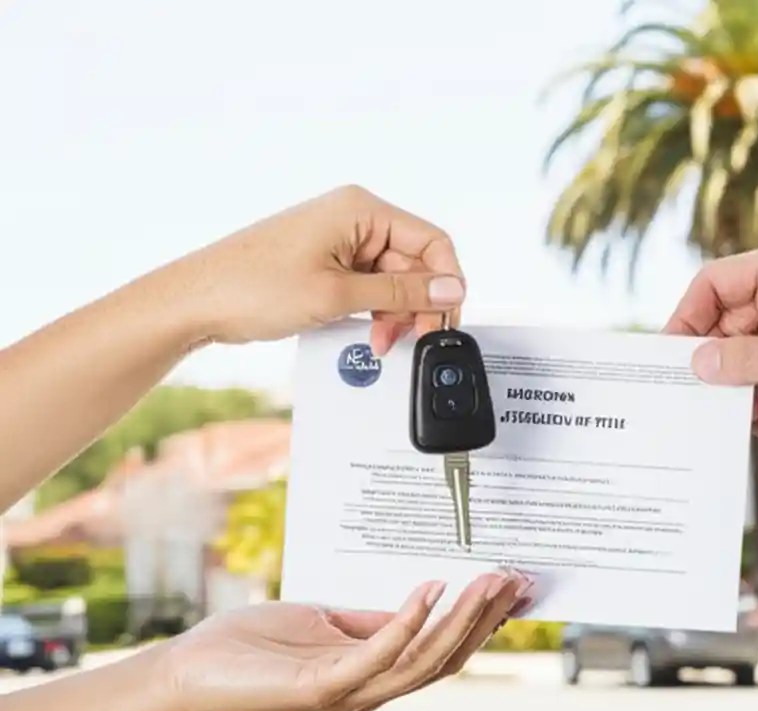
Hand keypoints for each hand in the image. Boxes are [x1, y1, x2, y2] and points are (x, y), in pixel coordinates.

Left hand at [158, 572, 531, 710]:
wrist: (184, 671)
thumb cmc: (245, 646)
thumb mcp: (323, 623)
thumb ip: (371, 622)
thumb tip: (420, 603)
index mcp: (370, 676)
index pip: (440, 652)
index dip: (480, 622)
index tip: (510, 587)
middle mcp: (365, 692)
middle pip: (444, 659)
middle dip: (484, 618)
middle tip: (514, 579)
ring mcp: (346, 695)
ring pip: (423, 661)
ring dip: (462, 618)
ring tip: (487, 581)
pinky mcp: (321, 689)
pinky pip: (378, 655)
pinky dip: (410, 621)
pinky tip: (429, 589)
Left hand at [168, 185, 464, 355]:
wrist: (194, 302)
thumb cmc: (250, 287)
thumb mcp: (337, 295)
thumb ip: (401, 292)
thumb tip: (450, 289)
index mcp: (360, 209)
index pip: (432, 242)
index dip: (445, 282)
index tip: (444, 317)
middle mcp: (354, 218)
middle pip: (415, 264)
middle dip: (415, 305)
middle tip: (410, 339)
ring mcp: (339, 240)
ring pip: (393, 279)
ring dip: (394, 314)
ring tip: (379, 341)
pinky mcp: (327, 262)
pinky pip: (368, 285)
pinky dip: (374, 312)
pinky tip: (366, 334)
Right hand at [663, 242, 757, 460]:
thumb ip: (748, 359)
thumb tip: (697, 362)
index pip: (717, 281)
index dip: (688, 316)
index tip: (670, 357)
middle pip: (723, 320)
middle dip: (713, 360)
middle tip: (699, 397)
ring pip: (740, 353)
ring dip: (737, 385)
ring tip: (747, 413)